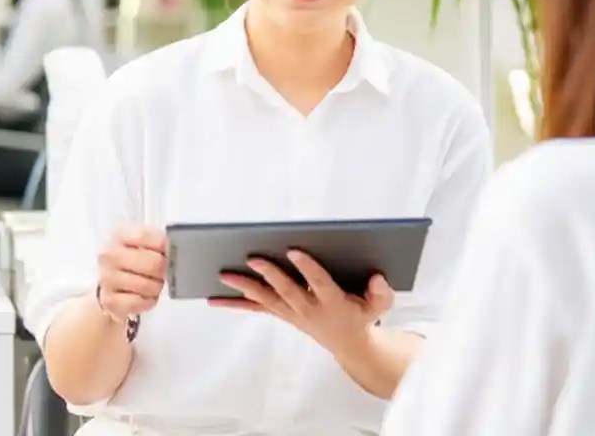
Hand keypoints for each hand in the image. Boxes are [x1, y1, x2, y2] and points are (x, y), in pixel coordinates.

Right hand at [96, 225, 167, 321]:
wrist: (112, 281)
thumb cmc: (133, 259)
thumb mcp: (144, 242)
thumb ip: (159, 241)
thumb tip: (177, 249)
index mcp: (119, 235)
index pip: (145, 236)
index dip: (163, 245)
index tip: (169, 251)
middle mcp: (109, 255)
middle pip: (152, 263)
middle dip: (163, 270)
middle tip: (164, 272)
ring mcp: (107, 278)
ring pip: (147, 286)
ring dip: (157, 287)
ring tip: (154, 283)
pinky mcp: (110, 300)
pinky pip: (139, 302)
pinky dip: (148, 301)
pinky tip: (145, 295)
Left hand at [211, 250, 394, 358]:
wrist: (347, 344)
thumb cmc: (361, 315)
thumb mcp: (379, 306)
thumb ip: (381, 292)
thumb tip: (377, 277)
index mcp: (332, 303)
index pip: (319, 283)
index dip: (307, 268)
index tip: (294, 250)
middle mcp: (308, 309)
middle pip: (286, 290)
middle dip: (269, 274)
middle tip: (252, 258)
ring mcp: (291, 313)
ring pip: (265, 298)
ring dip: (243, 287)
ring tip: (223, 274)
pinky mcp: (281, 313)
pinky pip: (255, 307)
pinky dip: (235, 303)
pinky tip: (214, 298)